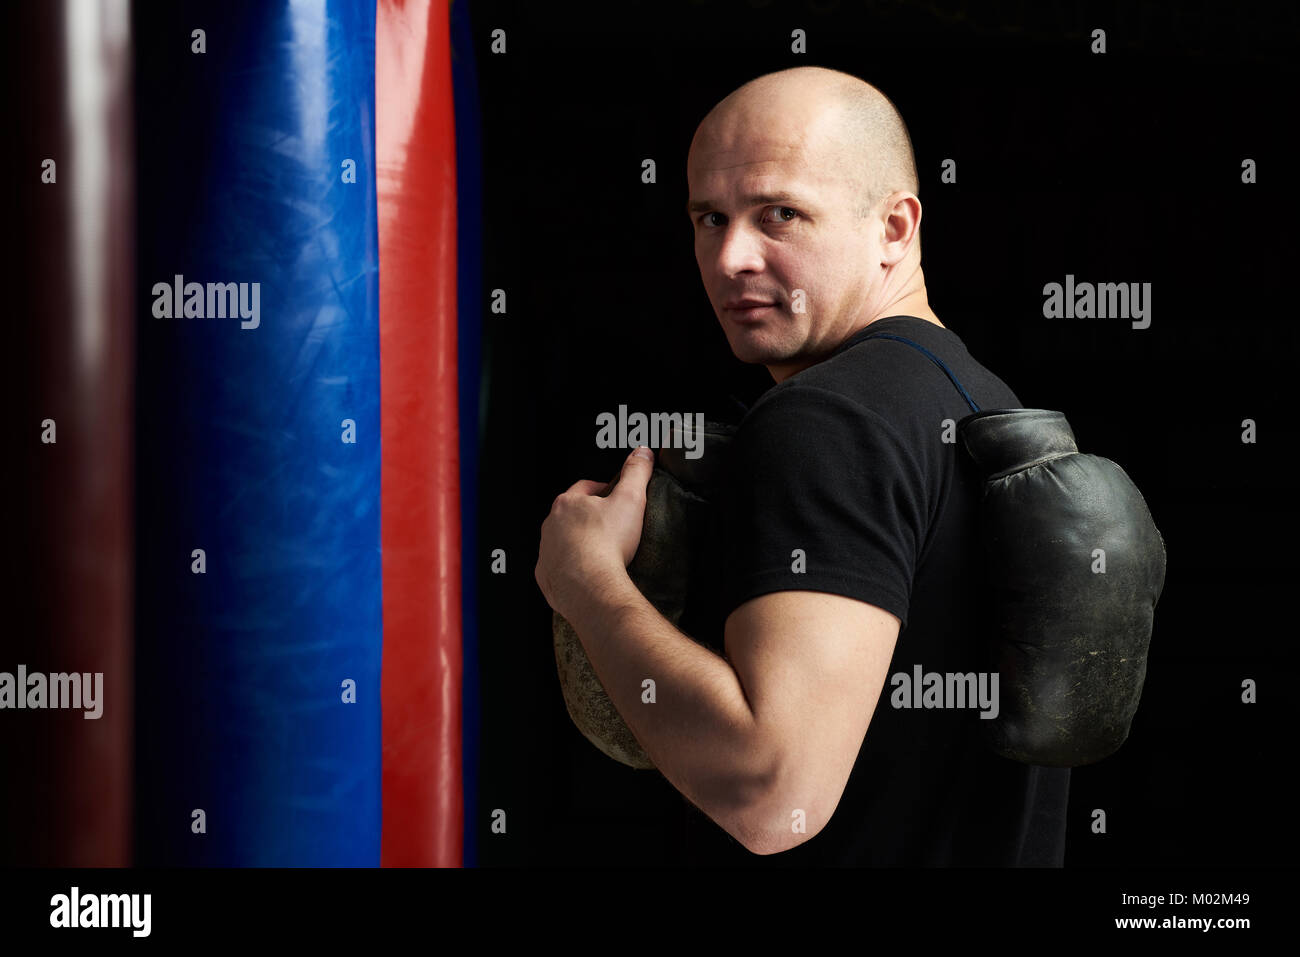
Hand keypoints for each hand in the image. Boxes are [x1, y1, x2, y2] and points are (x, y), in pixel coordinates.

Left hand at [535, 446, 655, 620]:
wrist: (591, 586)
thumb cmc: (608, 542)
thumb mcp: (630, 500)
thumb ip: (636, 473)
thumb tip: (643, 452)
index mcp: (567, 503)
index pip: (584, 488)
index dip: (601, 491)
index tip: (614, 500)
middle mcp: (550, 525)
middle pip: (570, 515)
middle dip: (587, 518)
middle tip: (610, 527)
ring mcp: (546, 552)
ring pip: (561, 542)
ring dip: (577, 544)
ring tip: (601, 553)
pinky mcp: (546, 576)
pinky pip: (557, 568)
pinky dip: (570, 569)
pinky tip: (587, 574)